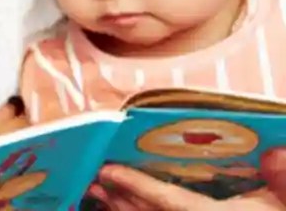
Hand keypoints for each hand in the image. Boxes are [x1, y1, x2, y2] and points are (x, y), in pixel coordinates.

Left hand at [90, 149, 285, 209]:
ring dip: (122, 209)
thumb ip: (283, 180)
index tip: (110, 171)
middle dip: (120, 198)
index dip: (140, 186)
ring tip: (95, 192)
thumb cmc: (280, 210)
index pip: (173, 203)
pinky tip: (117, 205)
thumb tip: (276, 152)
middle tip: (91, 177)